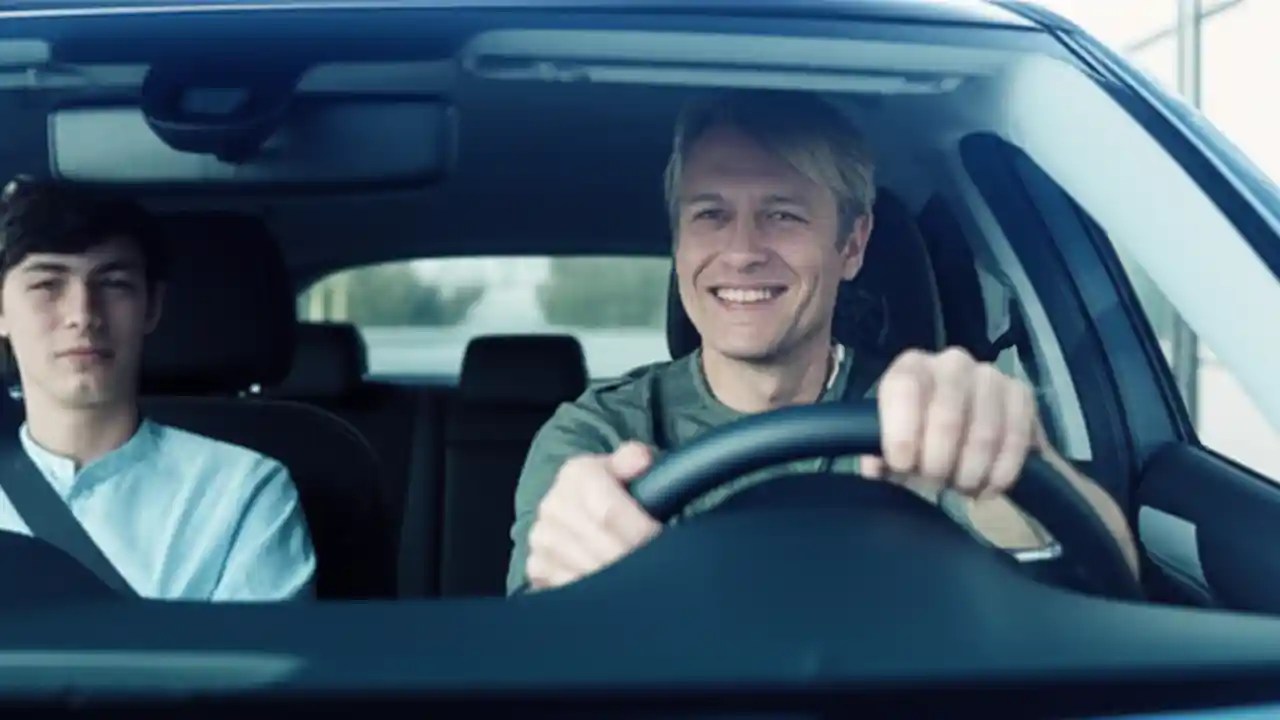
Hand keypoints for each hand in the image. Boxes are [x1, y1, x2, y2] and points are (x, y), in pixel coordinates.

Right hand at [526, 441, 661, 590]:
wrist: (581, 506)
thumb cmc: (614, 488)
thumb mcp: (627, 466)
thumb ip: (636, 459)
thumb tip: (641, 460)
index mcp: (576, 474)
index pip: (608, 511)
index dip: (639, 531)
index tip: (661, 541)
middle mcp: (553, 505)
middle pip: (601, 547)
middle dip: (635, 562)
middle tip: (660, 570)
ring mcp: (541, 538)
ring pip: (587, 573)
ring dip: (618, 583)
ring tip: (642, 580)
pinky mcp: (536, 567)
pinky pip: (570, 590)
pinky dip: (596, 595)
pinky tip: (614, 589)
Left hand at [860, 347, 1044, 499]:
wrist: (953, 427)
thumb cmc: (913, 435)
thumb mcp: (887, 442)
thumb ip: (876, 453)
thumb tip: (875, 467)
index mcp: (911, 367)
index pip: (905, 388)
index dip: (902, 431)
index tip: (903, 466)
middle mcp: (952, 363)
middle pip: (947, 415)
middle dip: (939, 462)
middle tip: (934, 485)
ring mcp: (991, 376)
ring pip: (985, 432)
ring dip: (971, 472)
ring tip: (960, 488)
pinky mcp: (1022, 396)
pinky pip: (1017, 438)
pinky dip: (1002, 472)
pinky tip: (988, 488)